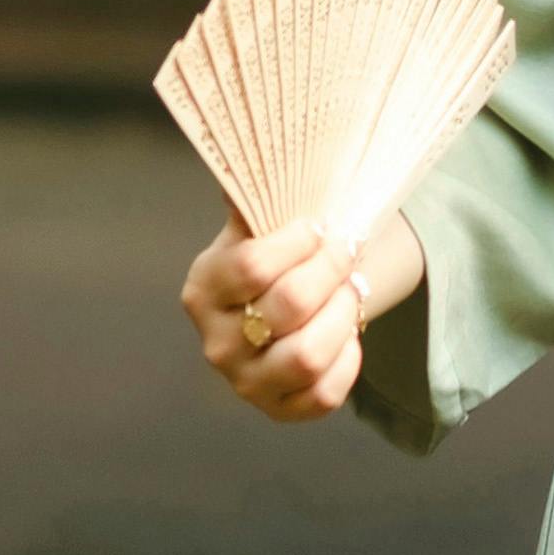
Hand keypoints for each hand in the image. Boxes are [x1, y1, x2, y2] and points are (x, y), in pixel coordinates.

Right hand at [181, 206, 418, 423]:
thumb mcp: (259, 224)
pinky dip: (348, 360)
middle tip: (348, 249)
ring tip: (350, 290)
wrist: (283, 311)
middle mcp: (215, 342)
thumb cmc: (275, 259)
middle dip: (332, 270)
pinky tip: (347, 333)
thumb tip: (248, 144)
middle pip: (289, 306)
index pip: (253, 266)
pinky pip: (326, 394)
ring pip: (309, 356)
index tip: (320, 226)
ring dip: (343, 315)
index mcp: (203, 290)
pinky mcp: (280, 410)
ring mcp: (246, 382)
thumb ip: (257, 192)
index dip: (299, 242)